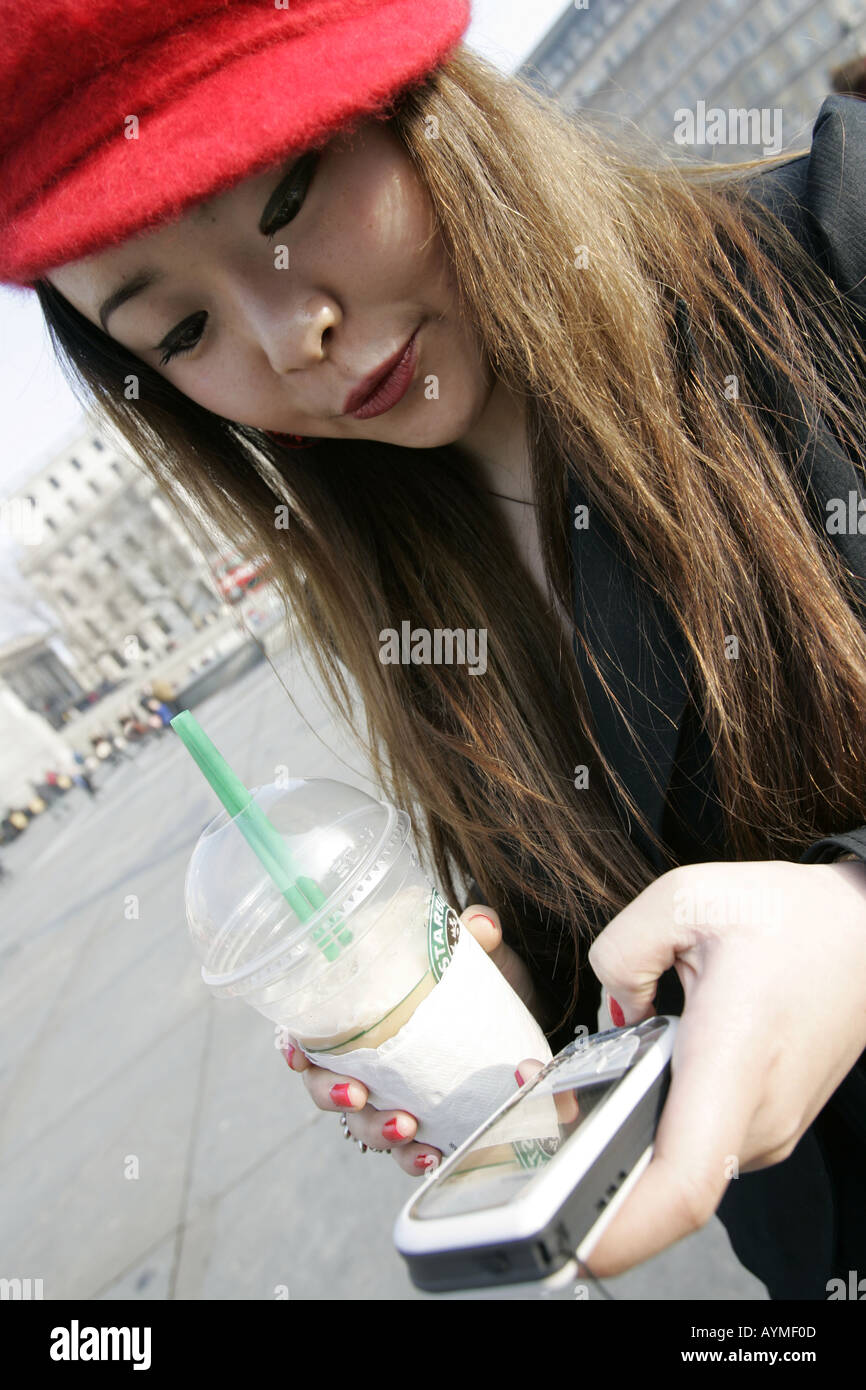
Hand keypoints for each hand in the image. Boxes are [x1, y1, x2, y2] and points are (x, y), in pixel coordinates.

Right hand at [281, 903, 546, 1175]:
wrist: (528, 1027)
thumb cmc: (484, 986)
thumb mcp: (482, 957)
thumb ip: (478, 936)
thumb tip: (482, 923)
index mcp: (364, 1016)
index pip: (311, 1034)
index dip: (294, 1047)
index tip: (297, 1055)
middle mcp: (368, 1063)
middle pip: (325, 1087)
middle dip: (331, 1095)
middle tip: (357, 1095)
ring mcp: (393, 1099)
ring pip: (363, 1126)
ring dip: (378, 1130)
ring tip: (408, 1127)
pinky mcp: (426, 1128)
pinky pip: (408, 1154)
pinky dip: (415, 1158)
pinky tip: (433, 1155)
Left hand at [565, 858, 865, 1277]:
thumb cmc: (793, 916)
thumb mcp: (688, 898)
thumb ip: (621, 952)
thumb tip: (609, 1012)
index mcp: (735, 1059)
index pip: (682, 1183)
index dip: (620, 1229)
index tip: (567, 1238)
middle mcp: (756, 1114)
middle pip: (660, 1183)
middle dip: (588, 1165)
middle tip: (536, 1104)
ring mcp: (765, 1130)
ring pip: (673, 1163)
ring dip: (619, 1138)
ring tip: (571, 1082)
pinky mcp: (763, 1126)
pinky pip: (694, 1142)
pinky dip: (651, 1123)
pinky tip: (628, 1075)